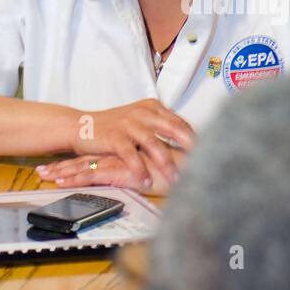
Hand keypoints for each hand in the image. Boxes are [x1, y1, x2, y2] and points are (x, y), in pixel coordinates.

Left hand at [36, 149, 179, 195]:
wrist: (187, 167)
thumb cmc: (173, 170)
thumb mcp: (151, 172)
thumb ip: (139, 172)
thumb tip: (134, 178)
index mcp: (121, 155)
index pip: (92, 158)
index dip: (73, 162)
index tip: (55, 167)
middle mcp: (116, 156)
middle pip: (82, 160)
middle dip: (60, 166)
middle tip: (40, 171)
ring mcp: (116, 162)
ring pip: (82, 166)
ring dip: (61, 172)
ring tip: (43, 176)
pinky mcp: (119, 170)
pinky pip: (92, 175)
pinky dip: (75, 178)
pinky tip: (61, 182)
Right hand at [70, 99, 194, 188]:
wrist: (80, 125)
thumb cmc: (113, 127)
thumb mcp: (139, 121)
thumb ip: (160, 127)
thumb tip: (187, 142)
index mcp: (152, 107)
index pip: (180, 123)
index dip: (195, 139)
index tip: (209, 154)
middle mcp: (142, 113)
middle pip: (173, 129)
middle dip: (190, 149)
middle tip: (203, 165)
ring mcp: (128, 124)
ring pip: (153, 144)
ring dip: (166, 164)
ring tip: (176, 180)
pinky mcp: (114, 137)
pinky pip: (131, 155)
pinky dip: (140, 169)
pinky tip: (147, 182)